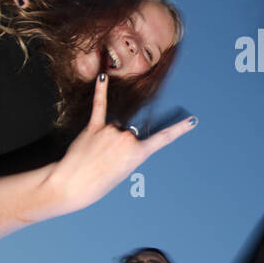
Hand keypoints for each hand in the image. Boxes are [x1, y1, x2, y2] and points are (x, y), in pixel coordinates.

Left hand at [39, 71, 196, 217]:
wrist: (71, 186)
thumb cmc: (97, 184)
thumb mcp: (123, 171)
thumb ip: (128, 150)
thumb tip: (122, 132)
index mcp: (138, 153)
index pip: (163, 138)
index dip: (179, 129)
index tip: (192, 120)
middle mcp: (127, 138)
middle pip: (130, 132)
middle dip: (119, 144)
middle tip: (105, 161)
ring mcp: (110, 130)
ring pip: (115, 126)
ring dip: (106, 137)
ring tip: (94, 154)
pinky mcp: (94, 126)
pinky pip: (100, 105)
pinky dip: (100, 90)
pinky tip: (103, 76)